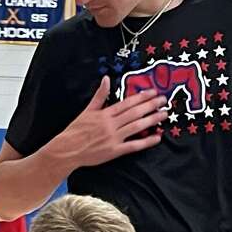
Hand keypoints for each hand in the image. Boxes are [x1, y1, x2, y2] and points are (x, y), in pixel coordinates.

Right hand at [48, 77, 166, 169]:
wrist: (67, 150)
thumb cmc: (76, 130)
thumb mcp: (87, 110)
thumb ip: (100, 95)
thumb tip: (106, 79)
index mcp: (105, 114)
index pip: (127, 103)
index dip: (142, 97)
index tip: (153, 92)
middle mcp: (111, 125)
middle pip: (135, 113)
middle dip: (151, 105)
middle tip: (164, 100)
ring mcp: (113, 138)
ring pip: (137, 127)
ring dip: (152, 120)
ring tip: (164, 114)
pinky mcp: (114, 151)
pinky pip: (134, 146)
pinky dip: (146, 142)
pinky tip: (157, 137)